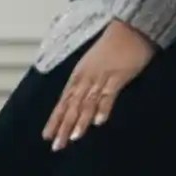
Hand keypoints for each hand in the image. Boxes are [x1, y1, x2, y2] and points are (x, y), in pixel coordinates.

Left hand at [43, 20, 154, 150]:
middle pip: (71, 106)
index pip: (63, 102)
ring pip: (86, 103)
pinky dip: (103, 108)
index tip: (46, 136)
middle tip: (56, 145)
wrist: (128, 30)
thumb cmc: (111, 48)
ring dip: (80, 121)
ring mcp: (100, 78)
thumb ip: (86, 83)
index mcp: (77, 77)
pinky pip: (108, 95)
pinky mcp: (117, 76)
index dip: (55, 119)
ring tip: (73, 138)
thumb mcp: (92, 66)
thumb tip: (79, 100)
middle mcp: (85, 79)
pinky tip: (98, 122)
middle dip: (63, 126)